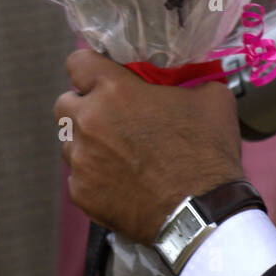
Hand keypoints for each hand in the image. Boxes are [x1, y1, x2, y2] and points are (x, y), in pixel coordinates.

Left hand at [53, 49, 242, 245]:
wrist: (202, 212)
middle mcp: (89, 121)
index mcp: (115, 91)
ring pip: (68, 141)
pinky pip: (77, 176)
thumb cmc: (208, 152)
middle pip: (63, 103)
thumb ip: (187, 80)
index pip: (78, 63)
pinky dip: (93, 177)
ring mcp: (81, 159)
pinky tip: (119, 181)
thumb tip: (184, 79)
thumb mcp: (211, 98)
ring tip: (117, 154)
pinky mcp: (81, 192)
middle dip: (82, 106)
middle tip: (109, 117)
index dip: (90, 68)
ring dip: (86, 142)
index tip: (100, 77)